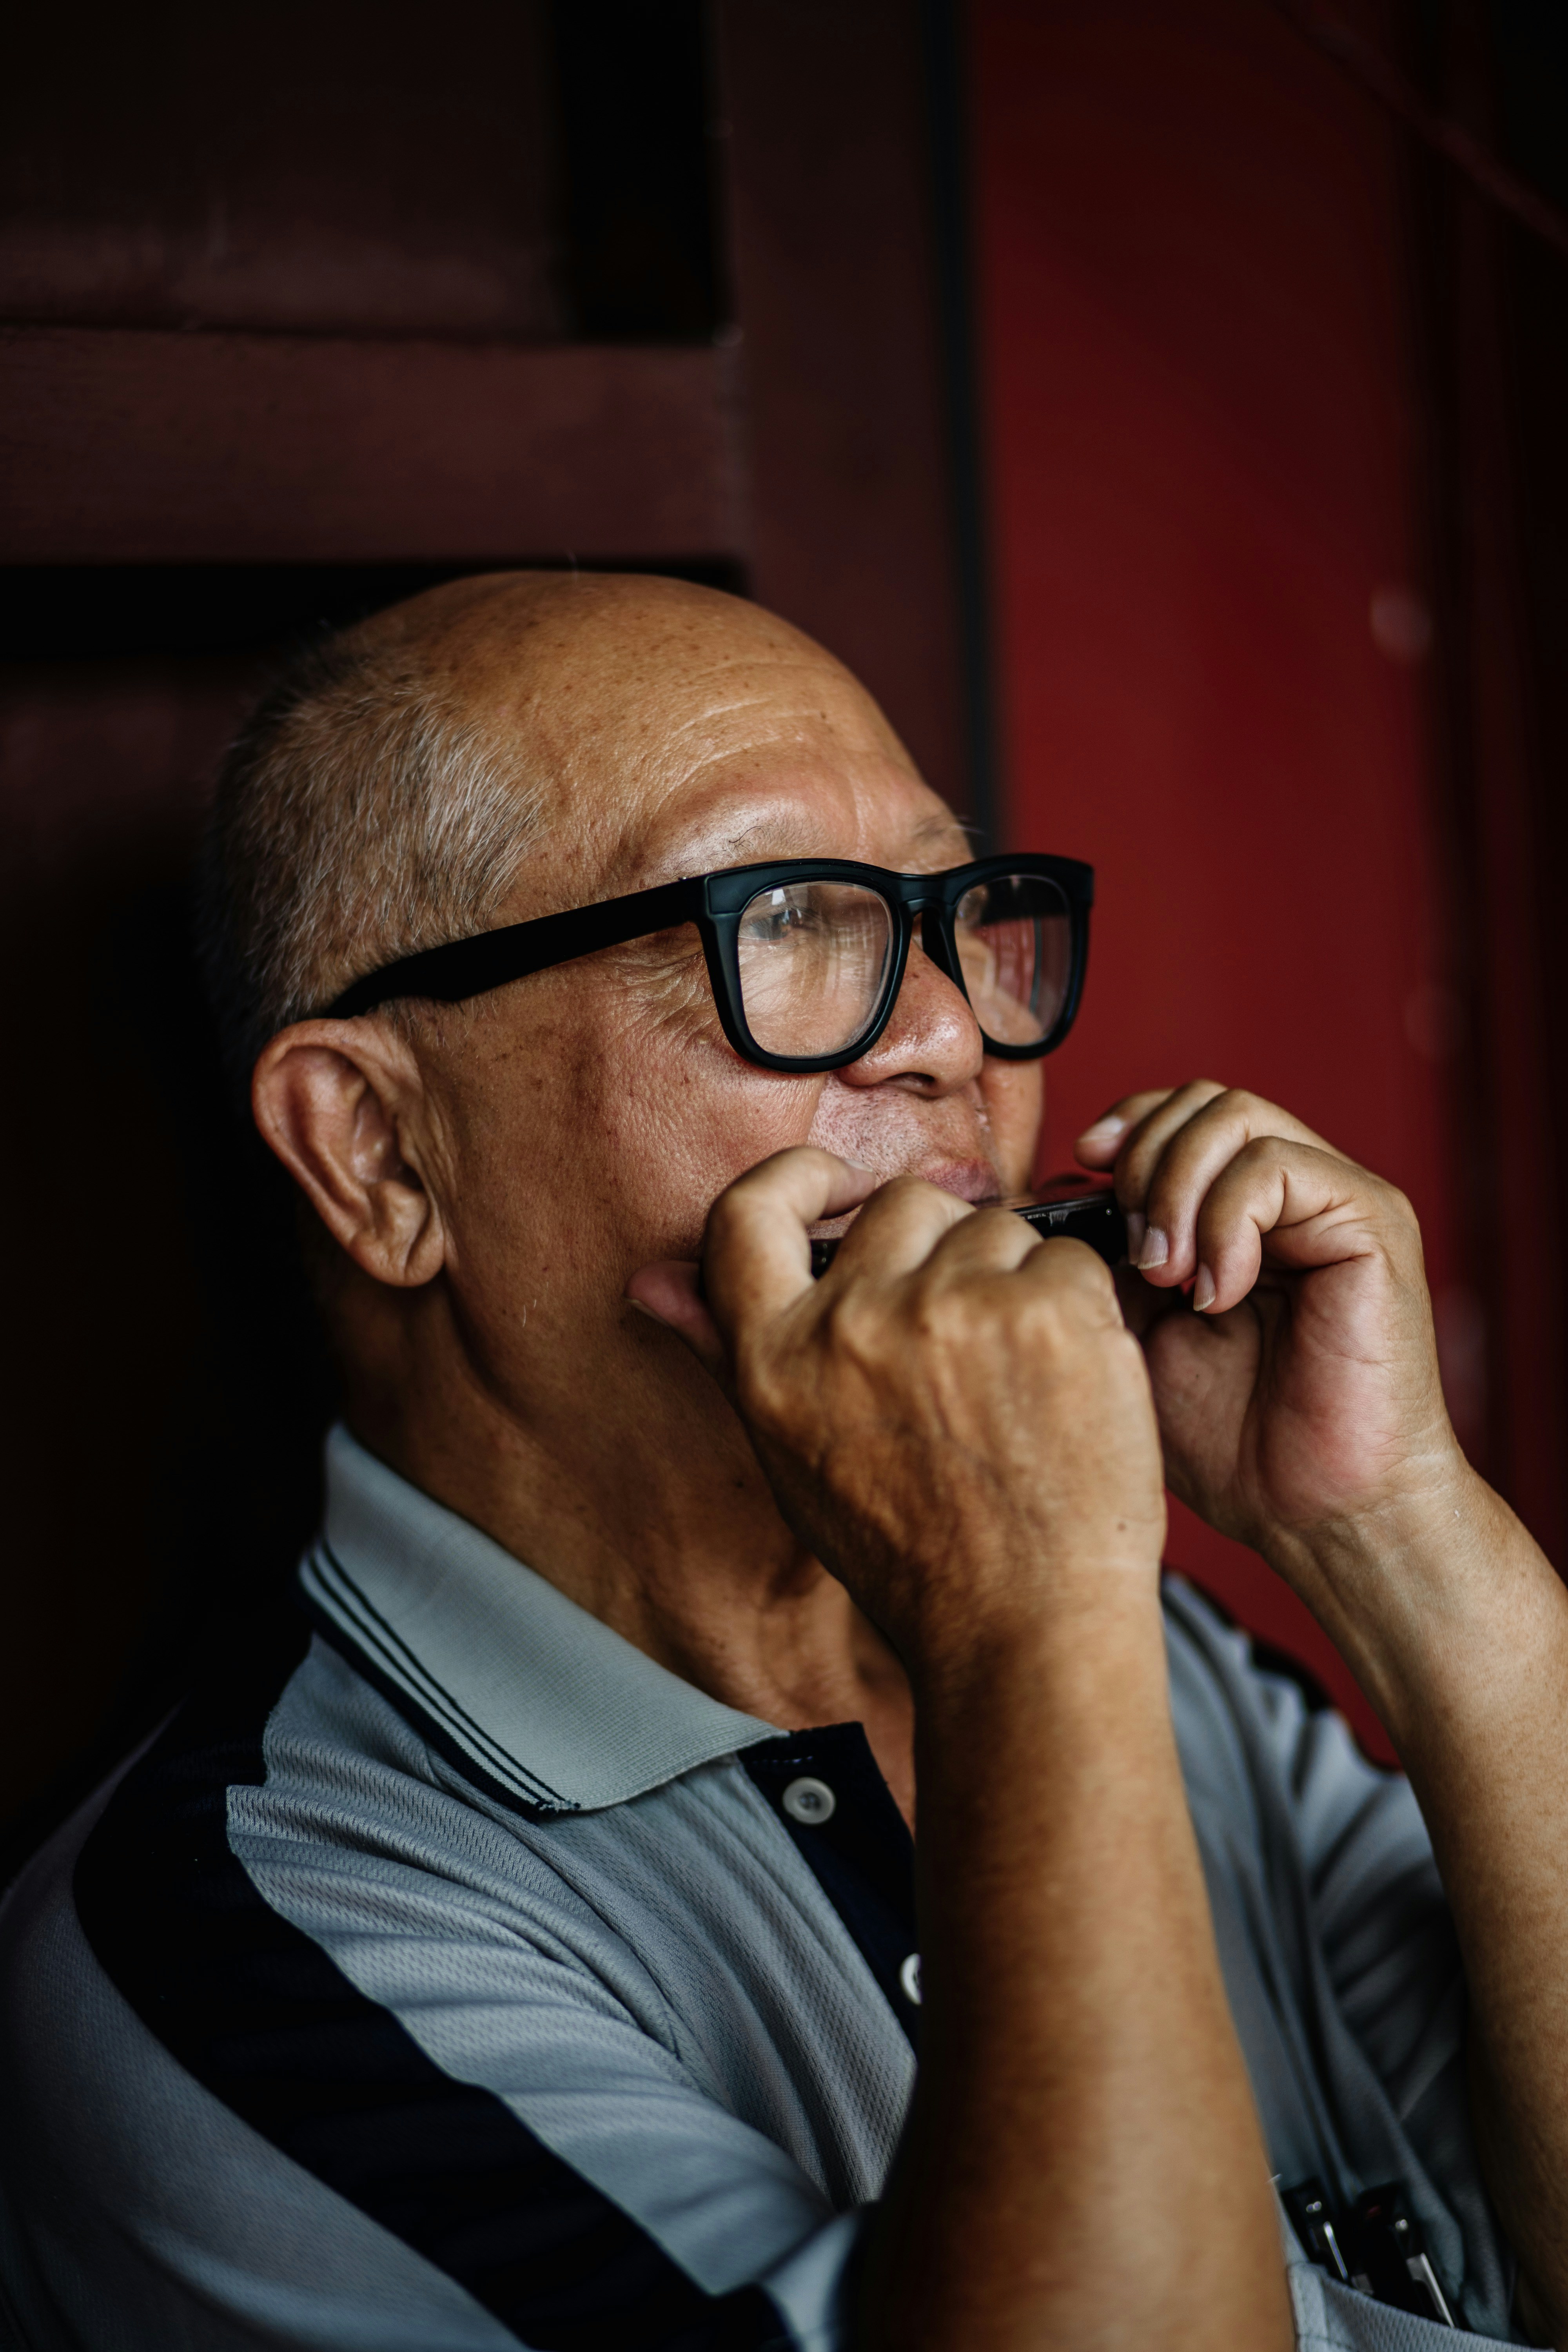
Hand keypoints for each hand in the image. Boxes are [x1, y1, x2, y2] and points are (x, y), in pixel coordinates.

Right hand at [629, 1146, 1166, 1667]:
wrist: (1024, 1629)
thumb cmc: (912, 1556)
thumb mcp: (790, 1455)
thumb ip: (724, 1350)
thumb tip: (651, 1280)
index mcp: (775, 1358)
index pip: (748, 1214)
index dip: (797, 1178)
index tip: (837, 1183)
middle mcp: (852, 1324)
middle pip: (904, 1205)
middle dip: (942, 1250)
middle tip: (969, 1341)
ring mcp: (952, 1309)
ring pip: (995, 1229)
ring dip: (1016, 1280)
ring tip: (1022, 1379)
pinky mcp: (1046, 1309)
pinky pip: (1068, 1256)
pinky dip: (1080, 1305)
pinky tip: (1070, 1381)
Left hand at [1076, 1083, 1471, 1575]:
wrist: (1313, 1512)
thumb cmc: (1230, 1440)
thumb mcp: (1133, 1331)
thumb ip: (1106, 1255)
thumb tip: (1057, 1185)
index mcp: (1239, 1211)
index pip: (1176, 1114)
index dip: (1123, 1129)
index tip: (1079, 1173)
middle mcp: (1292, 1193)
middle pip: (1200, 1100)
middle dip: (1143, 1163)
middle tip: (1136, 1257)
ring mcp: (1334, 1201)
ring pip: (1234, 1116)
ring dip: (1177, 1192)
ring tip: (1170, 1278)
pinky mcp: (1370, 1221)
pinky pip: (1277, 1167)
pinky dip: (1227, 1223)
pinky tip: (1217, 1295)